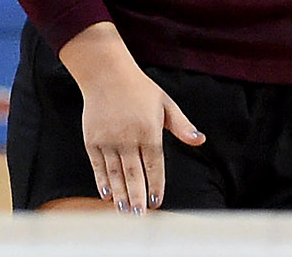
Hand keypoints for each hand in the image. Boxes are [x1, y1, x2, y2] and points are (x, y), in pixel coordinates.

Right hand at [58, 24, 203, 212]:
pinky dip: (101, 181)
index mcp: (149, 130)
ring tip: (124, 211)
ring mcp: (108, 140)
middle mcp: (128, 138)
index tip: (157, 201)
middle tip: (140, 216)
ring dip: (120, 193)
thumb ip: (182, 125)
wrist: (106, 75)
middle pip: (133, 172)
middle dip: (137, 195)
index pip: (154, 163)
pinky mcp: (92, 140)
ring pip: (115, 173)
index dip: (156, 183)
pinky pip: (97, 165)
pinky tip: (107, 194)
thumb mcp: (166, 104)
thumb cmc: (140, 90)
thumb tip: (200, 140)